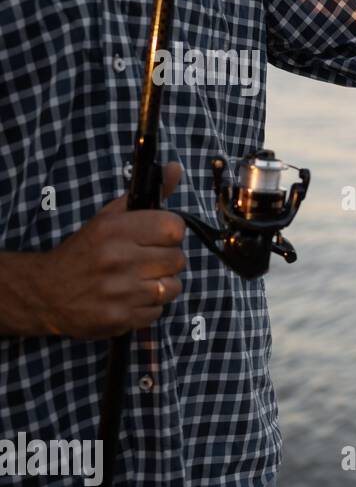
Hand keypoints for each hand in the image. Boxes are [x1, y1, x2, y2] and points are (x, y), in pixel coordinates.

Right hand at [31, 162, 187, 339]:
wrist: (45, 292)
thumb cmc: (84, 252)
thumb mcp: (109, 217)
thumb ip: (147, 195)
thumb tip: (175, 168)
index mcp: (115, 230)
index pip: (174, 228)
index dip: (171, 234)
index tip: (160, 238)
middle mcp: (118, 259)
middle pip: (178, 259)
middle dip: (166, 261)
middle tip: (146, 261)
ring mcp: (119, 291)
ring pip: (173, 287)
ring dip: (161, 286)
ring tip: (139, 281)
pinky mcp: (119, 318)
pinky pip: (158, 312)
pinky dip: (147, 308)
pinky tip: (129, 299)